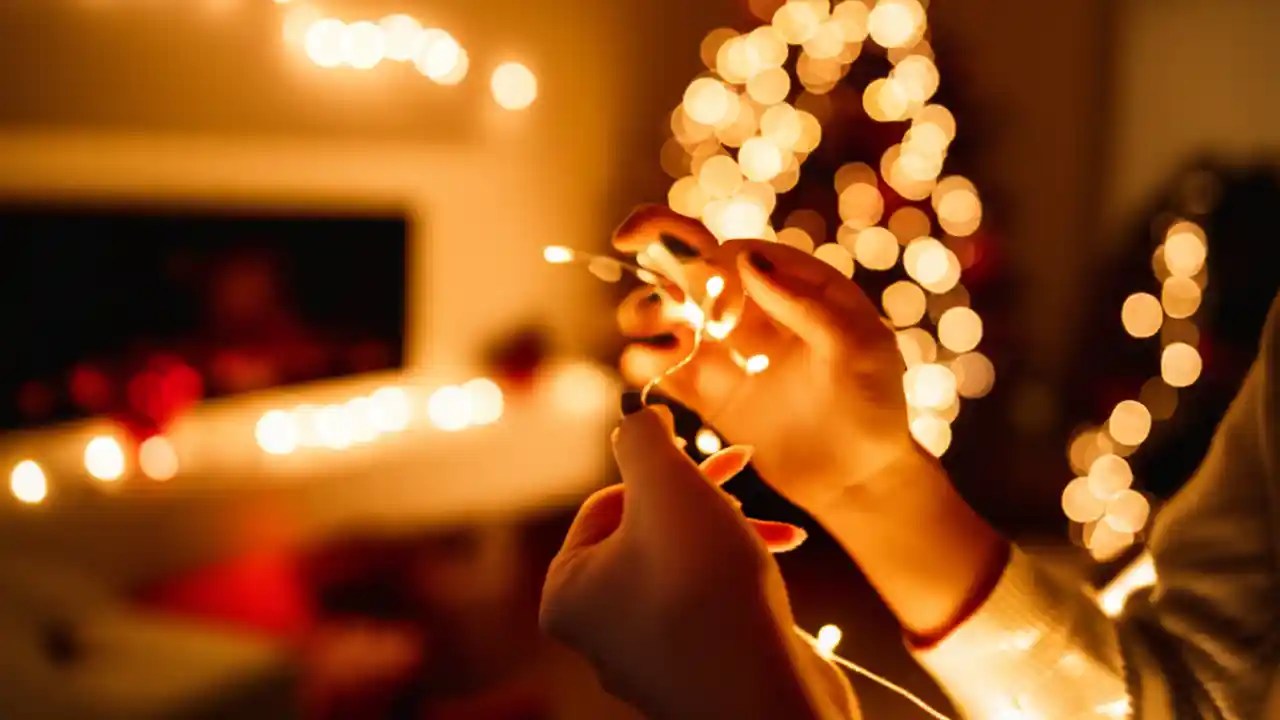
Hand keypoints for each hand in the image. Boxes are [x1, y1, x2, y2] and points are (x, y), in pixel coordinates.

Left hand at [539, 406, 857, 719]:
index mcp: (567, 591)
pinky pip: (711, 604)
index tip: (719, 463)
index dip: (665, 474)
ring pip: (686, 564)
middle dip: (704, 501)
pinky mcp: (696, 668)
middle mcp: (597, 630)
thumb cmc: (708, 591)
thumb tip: (638, 417)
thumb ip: (644, 438)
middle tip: (745, 483)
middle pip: (647, 531)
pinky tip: (778, 563)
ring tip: (777, 532)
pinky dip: (741, 577)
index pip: (607, 501)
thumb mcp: (668, 486)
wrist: (769, 701)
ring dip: (731, 533)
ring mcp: (646, 655)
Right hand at [613, 206, 1007, 637]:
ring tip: (668, 341)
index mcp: (791, 285)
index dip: (691, 248)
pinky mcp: (706, 393)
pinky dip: (642, 359)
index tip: (681, 275)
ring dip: (645, 314)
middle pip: (686, 272)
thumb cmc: (873, 405)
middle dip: (660, 279)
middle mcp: (752, 309)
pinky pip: (660, 364)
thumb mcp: (856, 346)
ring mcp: (726, 350)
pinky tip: (651, 367)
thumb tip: (741, 258)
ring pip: (664, 313)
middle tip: (670, 309)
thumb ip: (802, 302)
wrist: (860, 479)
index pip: (731, 247)